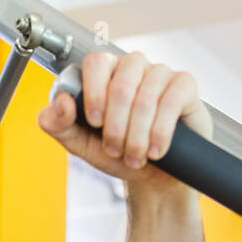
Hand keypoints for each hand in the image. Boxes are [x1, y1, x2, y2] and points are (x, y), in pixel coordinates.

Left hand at [38, 50, 211, 196]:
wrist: (150, 177)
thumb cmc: (116, 154)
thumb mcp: (79, 144)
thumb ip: (57, 124)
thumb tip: (62, 102)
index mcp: (105, 72)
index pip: (96, 63)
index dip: (94, 94)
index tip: (95, 123)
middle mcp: (133, 66)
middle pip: (122, 84)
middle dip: (116, 126)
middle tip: (114, 150)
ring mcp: (161, 73)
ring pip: (146, 98)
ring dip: (137, 136)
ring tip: (134, 158)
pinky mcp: (184, 86)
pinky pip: (171, 102)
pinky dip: (160, 132)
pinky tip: (156, 151)